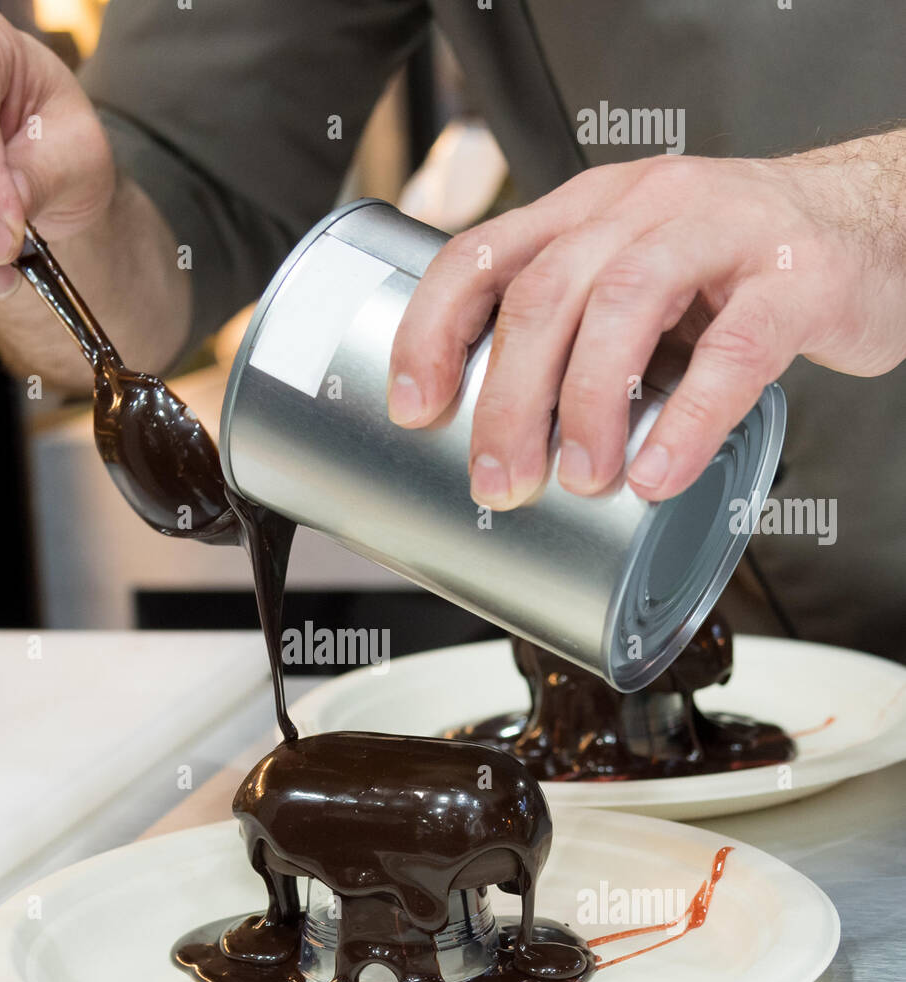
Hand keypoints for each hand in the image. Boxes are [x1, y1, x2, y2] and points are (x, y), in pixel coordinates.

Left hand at [388, 137, 905, 504]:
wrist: (874, 226)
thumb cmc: (737, 273)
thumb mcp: (637, 284)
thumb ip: (578, 337)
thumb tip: (502, 445)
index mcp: (589, 212)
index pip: (484, 254)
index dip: (434, 330)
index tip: (414, 407)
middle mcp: (643, 207)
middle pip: (546, 294)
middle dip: (508, 398)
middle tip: (498, 481)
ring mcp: (721, 232)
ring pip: (625, 307)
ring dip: (588, 405)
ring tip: (581, 479)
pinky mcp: (794, 280)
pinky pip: (732, 353)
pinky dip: (688, 420)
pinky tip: (658, 473)